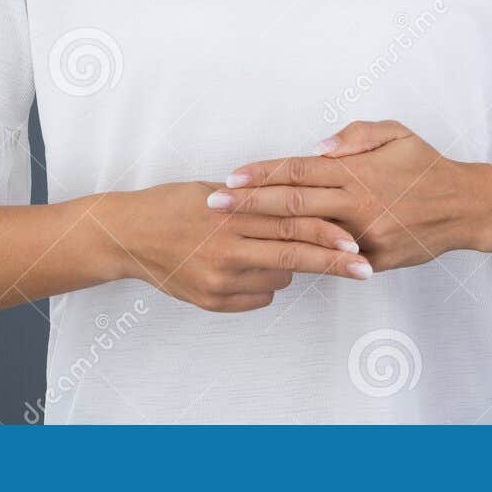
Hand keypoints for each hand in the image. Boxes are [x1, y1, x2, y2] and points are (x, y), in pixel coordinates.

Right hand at [88, 180, 372, 312]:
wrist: (127, 234)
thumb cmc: (172, 205)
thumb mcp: (215, 191)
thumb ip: (255, 204)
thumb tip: (299, 213)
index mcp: (231, 214)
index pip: (291, 225)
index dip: (327, 234)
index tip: (357, 243)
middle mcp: (226, 248)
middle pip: (292, 255)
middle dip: (332, 262)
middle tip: (364, 268)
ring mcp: (219, 278)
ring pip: (277, 279)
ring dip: (286, 267)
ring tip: (263, 251)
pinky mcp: (211, 301)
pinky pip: (257, 297)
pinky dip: (263, 284)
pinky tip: (244, 267)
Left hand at [209, 120, 485, 272]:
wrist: (466, 207)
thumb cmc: (425, 166)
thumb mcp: (396, 134)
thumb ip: (355, 136)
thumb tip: (316, 147)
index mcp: (357, 172)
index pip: (298, 171)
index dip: (262, 175)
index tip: (230, 179)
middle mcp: (356, 204)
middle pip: (292, 204)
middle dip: (249, 206)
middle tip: (212, 207)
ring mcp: (364, 236)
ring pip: (307, 235)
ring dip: (267, 234)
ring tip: (234, 234)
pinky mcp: (372, 260)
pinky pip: (332, 259)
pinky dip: (304, 257)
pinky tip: (272, 259)